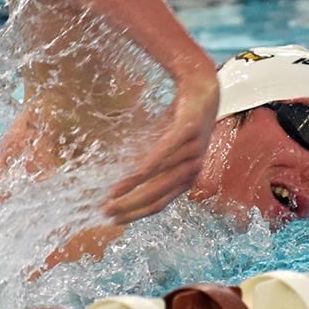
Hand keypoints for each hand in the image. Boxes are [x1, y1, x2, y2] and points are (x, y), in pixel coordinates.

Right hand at [101, 64, 218, 223]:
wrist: (201, 88)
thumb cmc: (178, 122)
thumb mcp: (162, 149)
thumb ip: (148, 167)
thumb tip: (119, 182)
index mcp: (185, 178)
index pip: (158, 203)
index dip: (136, 213)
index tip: (113, 219)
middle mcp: (192, 169)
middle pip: (158, 195)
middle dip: (130, 206)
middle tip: (106, 212)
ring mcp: (193, 150)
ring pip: (162, 176)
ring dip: (135, 188)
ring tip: (112, 193)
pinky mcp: (190, 129)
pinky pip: (168, 150)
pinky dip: (152, 163)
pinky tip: (138, 173)